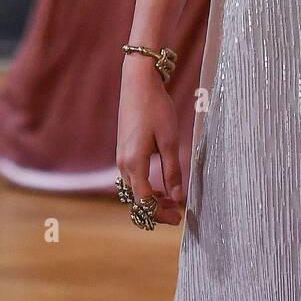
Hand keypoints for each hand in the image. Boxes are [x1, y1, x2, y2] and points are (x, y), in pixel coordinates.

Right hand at [116, 57, 183, 226]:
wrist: (138, 83)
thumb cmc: (155, 108)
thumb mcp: (170, 140)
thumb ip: (172, 170)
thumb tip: (177, 197)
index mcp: (134, 163)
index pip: (145, 201)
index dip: (161, 213)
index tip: (179, 218)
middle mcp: (123, 164)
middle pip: (136, 200)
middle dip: (155, 211)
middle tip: (177, 214)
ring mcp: (121, 157)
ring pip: (133, 190)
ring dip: (150, 199)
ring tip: (171, 200)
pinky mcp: (123, 150)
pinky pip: (132, 178)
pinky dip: (145, 187)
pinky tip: (160, 184)